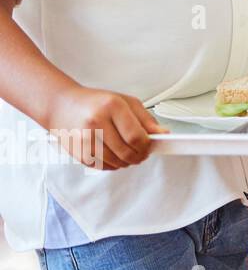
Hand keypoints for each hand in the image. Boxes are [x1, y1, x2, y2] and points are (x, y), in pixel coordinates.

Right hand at [43, 85, 168, 170]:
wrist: (61, 105)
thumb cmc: (96, 102)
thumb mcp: (126, 102)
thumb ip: (146, 119)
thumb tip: (162, 134)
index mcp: (112, 106)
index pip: (136, 136)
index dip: (147, 146)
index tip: (151, 146)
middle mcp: (96, 121)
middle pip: (126, 151)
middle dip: (139, 156)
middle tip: (142, 153)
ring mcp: (84, 138)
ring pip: (115, 162)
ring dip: (127, 162)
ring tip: (129, 153)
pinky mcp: (77, 151)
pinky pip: (102, 166)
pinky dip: (112, 165)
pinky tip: (114, 155)